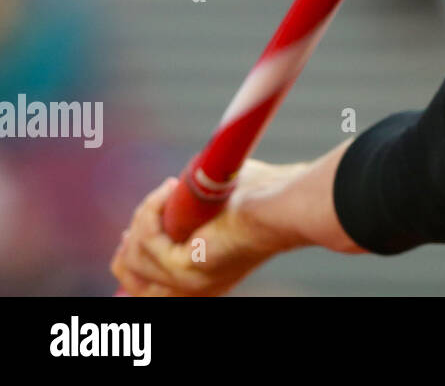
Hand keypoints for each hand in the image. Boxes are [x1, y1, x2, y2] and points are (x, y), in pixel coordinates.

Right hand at [110, 160, 293, 295]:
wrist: (282, 204)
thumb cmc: (262, 195)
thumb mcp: (216, 208)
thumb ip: (191, 211)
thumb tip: (173, 195)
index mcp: (200, 279)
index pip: (144, 287)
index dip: (130, 256)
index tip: (133, 228)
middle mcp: (191, 289)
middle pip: (129, 276)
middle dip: (133, 237)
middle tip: (153, 205)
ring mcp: (185, 284)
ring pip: (132, 255)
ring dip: (144, 215)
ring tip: (170, 189)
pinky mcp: (182, 269)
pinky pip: (145, 241)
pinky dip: (150, 211)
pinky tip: (170, 189)